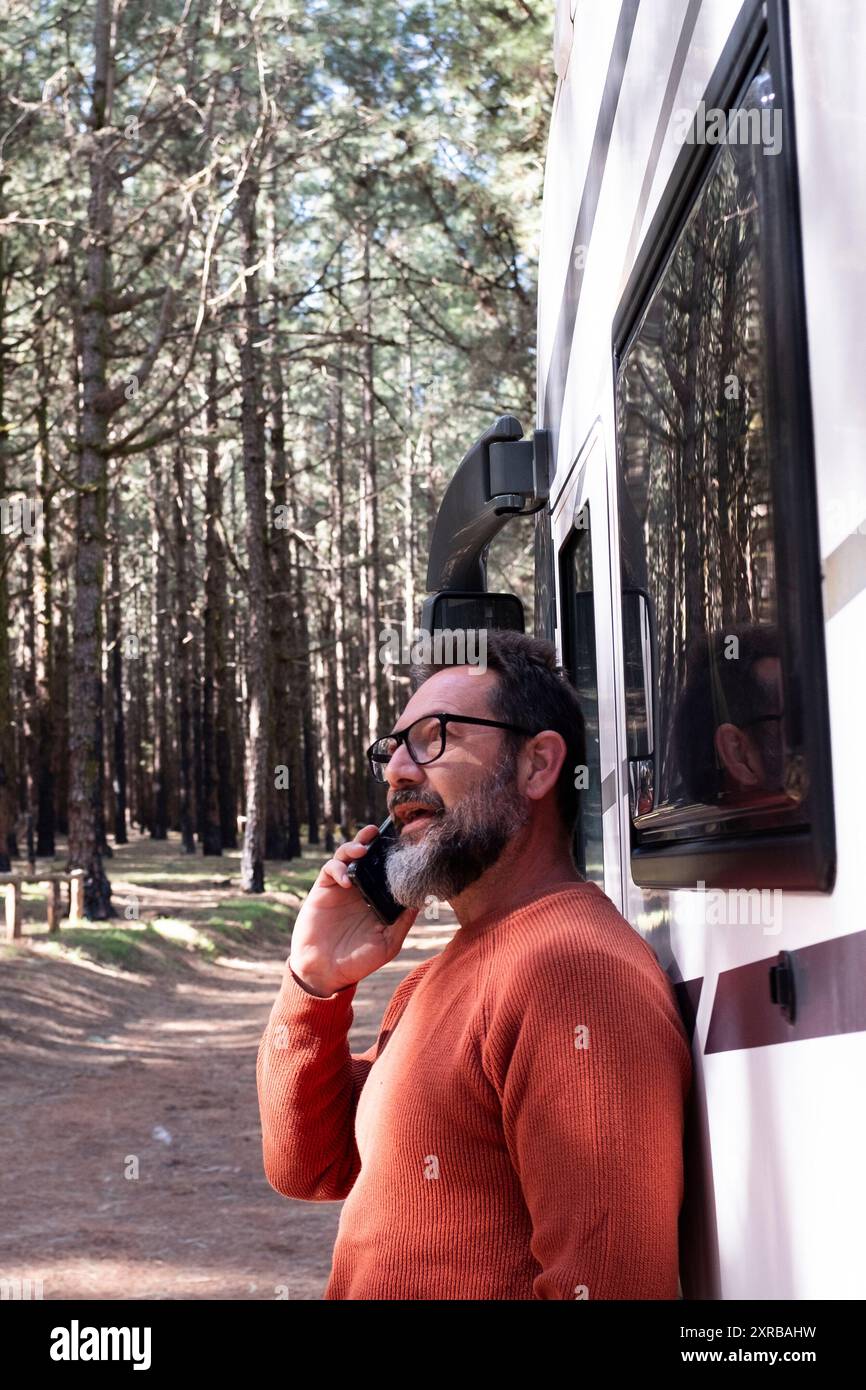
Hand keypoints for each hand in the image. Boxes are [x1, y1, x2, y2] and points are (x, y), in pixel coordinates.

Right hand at [288, 824, 417, 995]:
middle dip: (373, 841)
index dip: (393, 855)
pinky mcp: (323, 890)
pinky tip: (346, 880)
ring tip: (362, 849)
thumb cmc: (359, 962)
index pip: (387, 870)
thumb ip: (403, 922)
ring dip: (355, 847)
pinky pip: (331, 869)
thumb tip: (421, 901)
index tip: (404, 843)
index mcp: (378, 898)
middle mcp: (361, 889)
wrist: (325, 972)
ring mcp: (342, 888)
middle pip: (368, 856)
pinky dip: (338, 868)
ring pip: (348, 856)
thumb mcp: (388, 944)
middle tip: (379, 831)